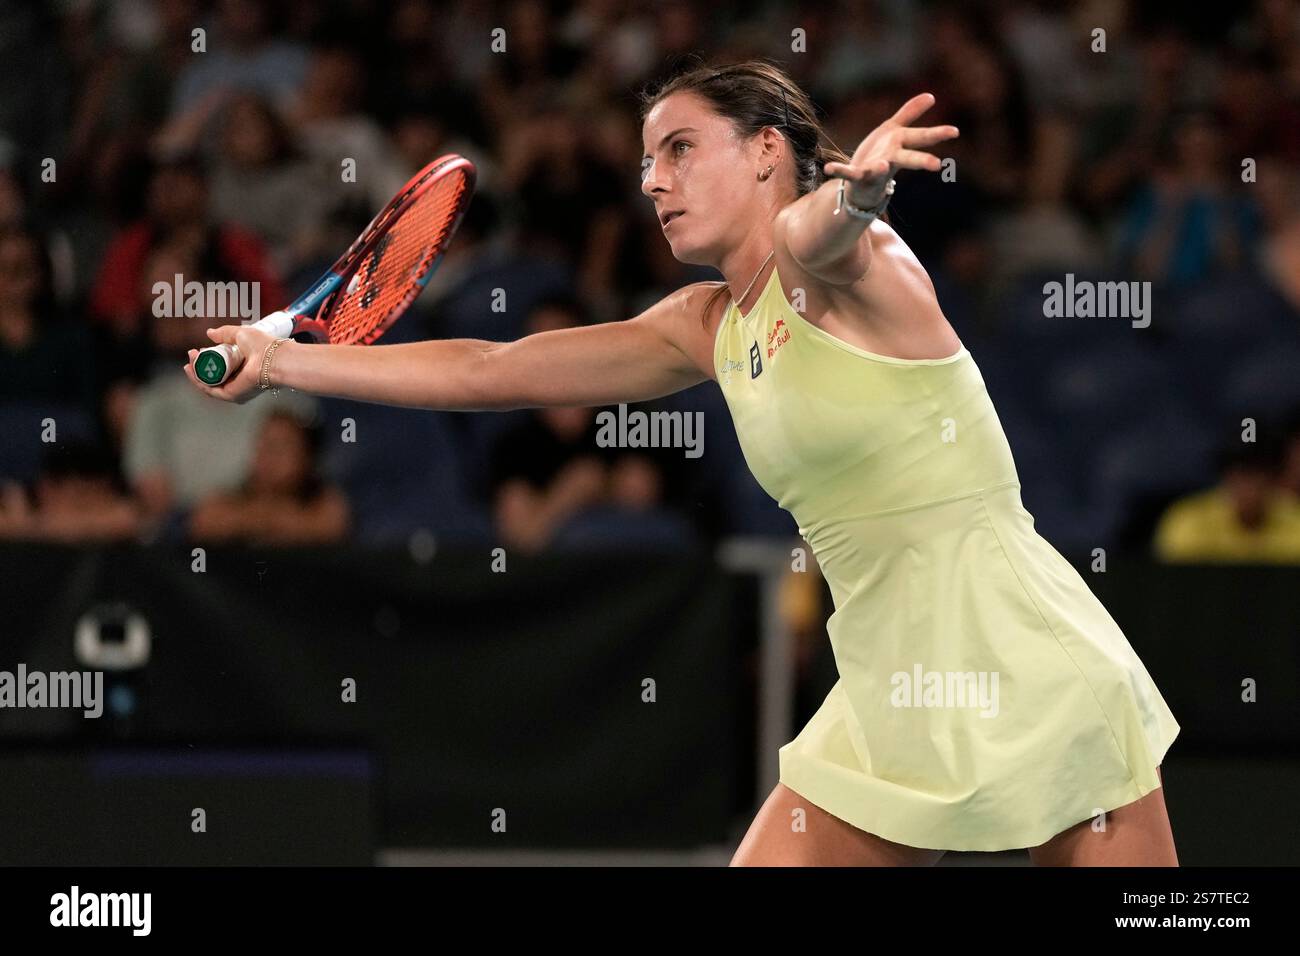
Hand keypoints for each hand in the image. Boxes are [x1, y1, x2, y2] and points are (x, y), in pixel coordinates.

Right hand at [182, 324, 279, 403]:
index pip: (219, 368)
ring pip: (209, 384)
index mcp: (242, 368)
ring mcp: (235, 390)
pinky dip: (199, 381)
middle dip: (198, 366)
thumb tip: (210, 333)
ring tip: (190, 360)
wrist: (273, 358)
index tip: (196, 350)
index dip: (205, 359)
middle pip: (212, 377)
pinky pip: (211, 390)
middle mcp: (238, 381)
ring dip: (195, 373)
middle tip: (191, 354)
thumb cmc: (263, 346)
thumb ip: (225, 333)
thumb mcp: (240, 334)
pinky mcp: (232, 395)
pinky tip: (192, 370)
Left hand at [822, 92, 958, 206]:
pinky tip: (829, 167)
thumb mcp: (895, 131)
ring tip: (883, 166)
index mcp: (900, 146)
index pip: (921, 138)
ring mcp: (874, 170)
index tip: (955, 131)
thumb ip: (909, 114)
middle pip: (908, 159)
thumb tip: (931, 96)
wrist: (862, 184)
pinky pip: (847, 173)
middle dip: (921, 161)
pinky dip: (839, 170)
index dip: (937, 134)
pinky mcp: (856, 176)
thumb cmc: (881, 154)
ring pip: (880, 170)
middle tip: (937, 165)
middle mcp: (890, 159)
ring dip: (881, 169)